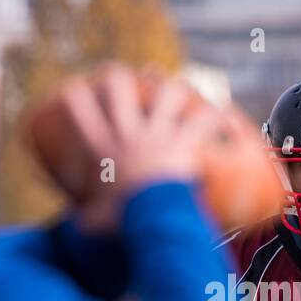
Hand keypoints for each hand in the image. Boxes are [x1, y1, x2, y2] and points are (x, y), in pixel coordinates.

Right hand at [56, 64, 222, 232]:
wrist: (152, 222)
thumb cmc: (122, 224)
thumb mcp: (95, 221)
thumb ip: (87, 218)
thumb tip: (80, 227)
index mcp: (104, 149)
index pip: (78, 106)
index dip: (74, 91)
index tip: (77, 88)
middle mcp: (129, 134)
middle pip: (117, 84)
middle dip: (116, 73)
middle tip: (121, 76)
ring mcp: (158, 134)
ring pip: (167, 91)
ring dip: (173, 88)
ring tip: (178, 91)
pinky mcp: (184, 142)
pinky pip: (205, 119)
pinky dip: (219, 117)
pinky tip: (226, 118)